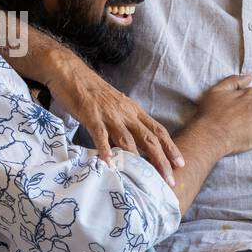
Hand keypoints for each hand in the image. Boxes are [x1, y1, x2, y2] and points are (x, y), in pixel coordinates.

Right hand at [45, 51, 183, 185]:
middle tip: (169, 180)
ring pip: (128, 139)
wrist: (71, 72)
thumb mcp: (117, 107)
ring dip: (137, 160)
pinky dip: (105, 149)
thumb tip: (135, 146)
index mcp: (134, 111)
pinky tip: (109, 163)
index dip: (171, 148)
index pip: (158, 131)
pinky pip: (100, 134)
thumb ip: (126, 125)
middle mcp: (126, 113)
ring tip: (144, 178)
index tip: (180, 164)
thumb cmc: (94, 92)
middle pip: (149, 139)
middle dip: (161, 160)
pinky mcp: (91, 115)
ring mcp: (109, 114)